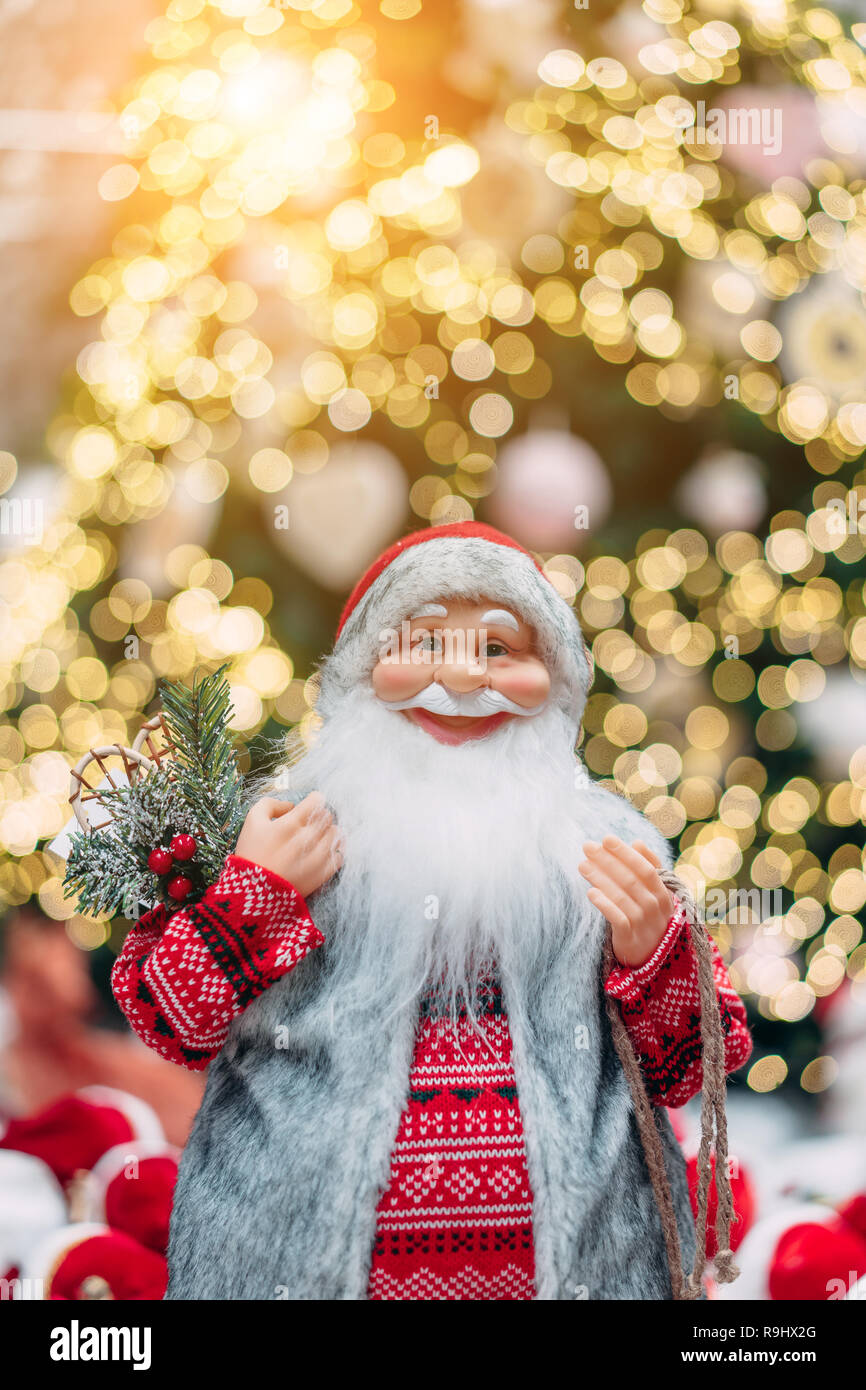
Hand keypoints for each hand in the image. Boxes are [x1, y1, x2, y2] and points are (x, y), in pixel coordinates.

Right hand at [234, 792, 342, 899]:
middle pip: (327, 816)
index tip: (310, 805)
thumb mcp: (252, 821)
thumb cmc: (251, 854)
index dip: (314, 800)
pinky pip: (339, 855)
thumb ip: (270, 804)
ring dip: (327, 832)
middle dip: (318, 816)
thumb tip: (291, 806)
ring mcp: (317, 857)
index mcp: (290, 824)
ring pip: (335, 833)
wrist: (253, 893)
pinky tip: (321, 853)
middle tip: (308, 824)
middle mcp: (307, 839)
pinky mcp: (323, 874)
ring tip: (315, 839)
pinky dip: (333, 852)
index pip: (317, 801)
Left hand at [578, 836, 674, 967]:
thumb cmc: (650, 917)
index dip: (626, 854)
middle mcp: (656, 908)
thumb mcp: (655, 893)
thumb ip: (649, 867)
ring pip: (621, 897)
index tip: (607, 839)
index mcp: (664, 893)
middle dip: (607, 861)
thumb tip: (637, 842)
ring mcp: (644, 924)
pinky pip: (617, 919)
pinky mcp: (630, 939)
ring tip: (582, 865)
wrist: (652, 958)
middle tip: (587, 847)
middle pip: (630, 880)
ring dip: (600, 878)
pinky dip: (605, 904)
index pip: (645, 869)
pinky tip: (590, 892)